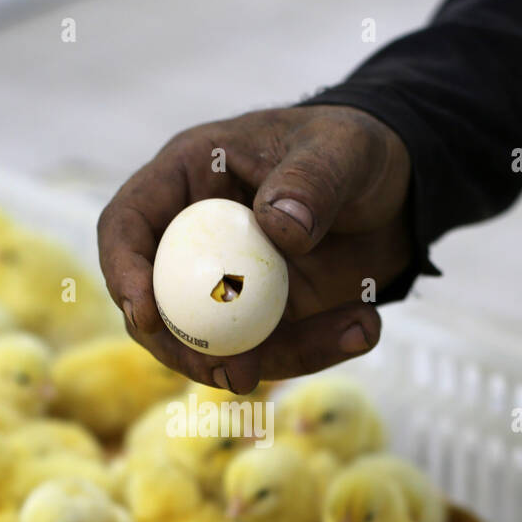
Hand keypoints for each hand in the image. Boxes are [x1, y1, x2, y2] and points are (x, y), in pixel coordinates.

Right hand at [98, 105, 411, 393]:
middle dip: (187, 350)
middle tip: (235, 372)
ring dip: (275, 358)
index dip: (124, 273)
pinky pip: (274, 353)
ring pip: (217, 344)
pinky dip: (317, 351)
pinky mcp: (265, 321)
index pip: (126, 226)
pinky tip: (364, 326)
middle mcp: (193, 241)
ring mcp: (226, 288)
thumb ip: (312, 179)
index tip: (148, 317)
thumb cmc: (352, 150)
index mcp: (187, 179)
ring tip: (350, 332)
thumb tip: (278, 227)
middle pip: (159, 306)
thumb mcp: (342, 149)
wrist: (397, 192)